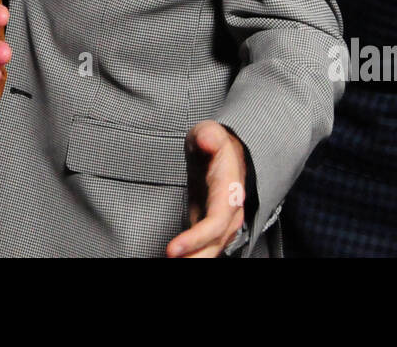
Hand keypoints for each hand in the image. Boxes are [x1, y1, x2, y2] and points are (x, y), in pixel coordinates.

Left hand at [166, 121, 247, 257]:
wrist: (224, 152)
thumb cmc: (212, 142)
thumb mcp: (209, 132)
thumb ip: (208, 136)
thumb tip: (207, 141)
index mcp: (229, 191)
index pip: (216, 222)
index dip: (195, 239)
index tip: (171, 250)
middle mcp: (229, 212)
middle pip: (214, 244)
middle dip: (194, 258)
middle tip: (169, 261)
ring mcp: (221, 222)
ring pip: (209, 249)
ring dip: (192, 259)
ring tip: (166, 263)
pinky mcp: (208, 227)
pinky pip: (201, 247)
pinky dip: (189, 255)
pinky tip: (172, 259)